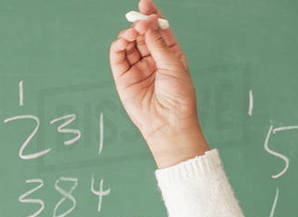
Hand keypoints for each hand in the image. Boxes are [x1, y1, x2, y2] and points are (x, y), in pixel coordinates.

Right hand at [109, 0, 209, 167]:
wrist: (169, 124)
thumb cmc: (179, 97)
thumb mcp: (173, 65)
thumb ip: (158, 43)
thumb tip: (147, 23)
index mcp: (169, 55)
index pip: (158, 30)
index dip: (152, 16)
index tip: (145, 3)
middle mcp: (153, 60)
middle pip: (142, 33)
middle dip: (140, 23)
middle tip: (140, 20)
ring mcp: (137, 68)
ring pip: (129, 43)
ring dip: (129, 34)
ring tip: (132, 33)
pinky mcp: (124, 78)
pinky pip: (118, 57)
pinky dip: (118, 45)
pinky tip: (123, 41)